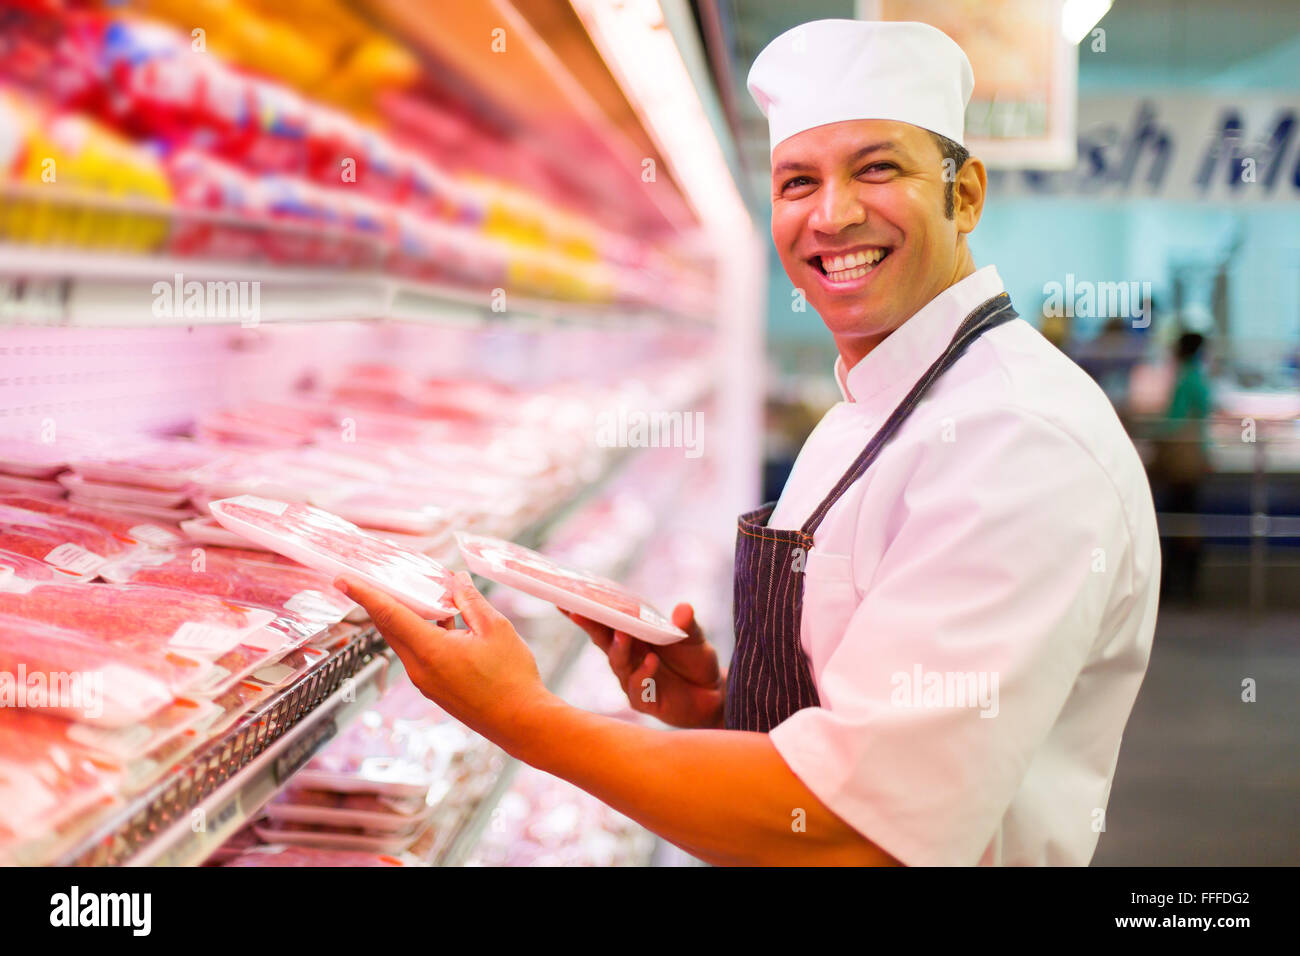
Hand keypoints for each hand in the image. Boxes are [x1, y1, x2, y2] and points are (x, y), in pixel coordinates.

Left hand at [334, 571, 550, 746]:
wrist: (521, 722)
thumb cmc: (512, 678)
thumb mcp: (496, 628)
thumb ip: (471, 602)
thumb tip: (457, 581)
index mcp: (431, 650)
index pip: (389, 614)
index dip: (365, 593)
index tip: (342, 579)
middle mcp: (420, 669)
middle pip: (390, 627)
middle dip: (381, 601)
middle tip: (378, 578)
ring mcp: (425, 682)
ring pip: (405, 641)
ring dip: (408, 617)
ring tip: (423, 595)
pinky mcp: (435, 689)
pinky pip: (419, 654)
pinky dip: (422, 634)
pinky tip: (444, 622)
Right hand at [562, 603, 724, 728]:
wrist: (712, 694)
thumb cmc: (694, 661)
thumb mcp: (693, 637)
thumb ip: (686, 624)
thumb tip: (683, 608)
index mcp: (631, 637)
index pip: (604, 621)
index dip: (585, 609)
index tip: (566, 596)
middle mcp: (626, 657)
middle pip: (602, 639)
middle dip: (589, 624)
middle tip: (578, 610)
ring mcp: (632, 679)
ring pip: (618, 662)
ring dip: (619, 648)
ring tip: (623, 634)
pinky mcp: (645, 700)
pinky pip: (638, 687)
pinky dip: (643, 673)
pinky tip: (651, 661)